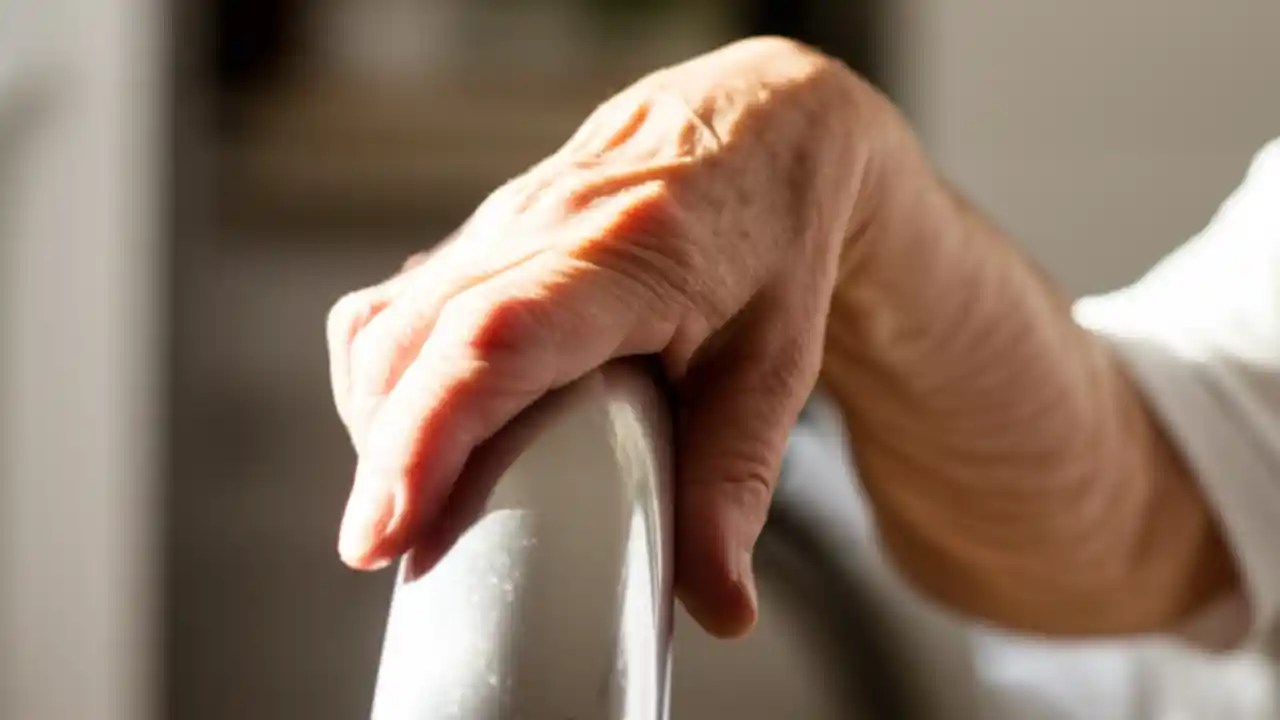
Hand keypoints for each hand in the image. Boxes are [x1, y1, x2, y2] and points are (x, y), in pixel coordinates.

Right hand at [326, 37, 881, 636]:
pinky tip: (421, 429)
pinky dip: (387, 380)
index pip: (498, 337)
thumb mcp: (777, 366)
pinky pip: (396, 306)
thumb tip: (721, 607)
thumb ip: (738, 484)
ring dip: (378, 419)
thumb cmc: (774, 242)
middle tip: (389, 552)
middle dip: (383, 455)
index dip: (428, 433)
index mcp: (632, 253)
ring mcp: (502, 221)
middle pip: (415, 337)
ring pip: (387, 320)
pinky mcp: (480, 234)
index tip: (388, 527)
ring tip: (407, 501)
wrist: (762, 130)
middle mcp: (546, 224)